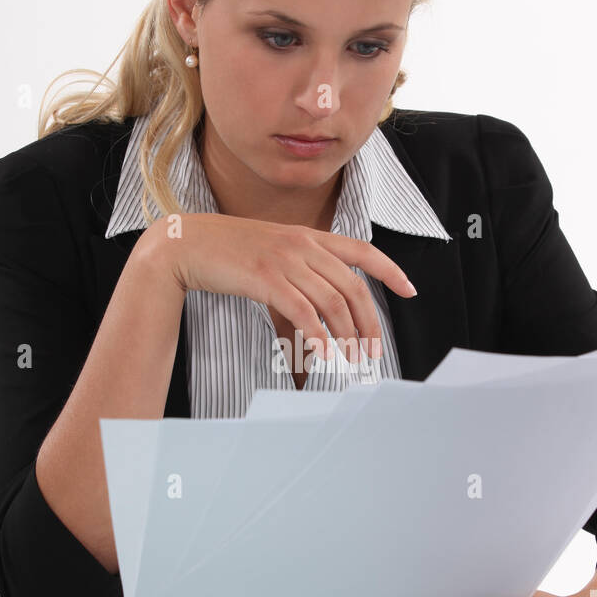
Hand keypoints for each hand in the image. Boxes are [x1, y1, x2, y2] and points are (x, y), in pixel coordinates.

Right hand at [142, 212, 416, 364]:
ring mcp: (285, 260)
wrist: (187, 244)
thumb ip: (297, 287)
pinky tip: (324, 353)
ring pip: (332, 301)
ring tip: (350, 359)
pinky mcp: (266, 278)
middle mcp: (303, 245)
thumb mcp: (271, 259)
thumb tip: (313, 331)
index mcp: (308, 236)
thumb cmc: (227, 254)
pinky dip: (318, 335)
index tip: (409, 290)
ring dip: (345, 335)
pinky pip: (303, 310)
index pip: (363, 251)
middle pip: (352, 286)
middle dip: (368, 322)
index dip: (390, 271)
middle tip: (372, 350)